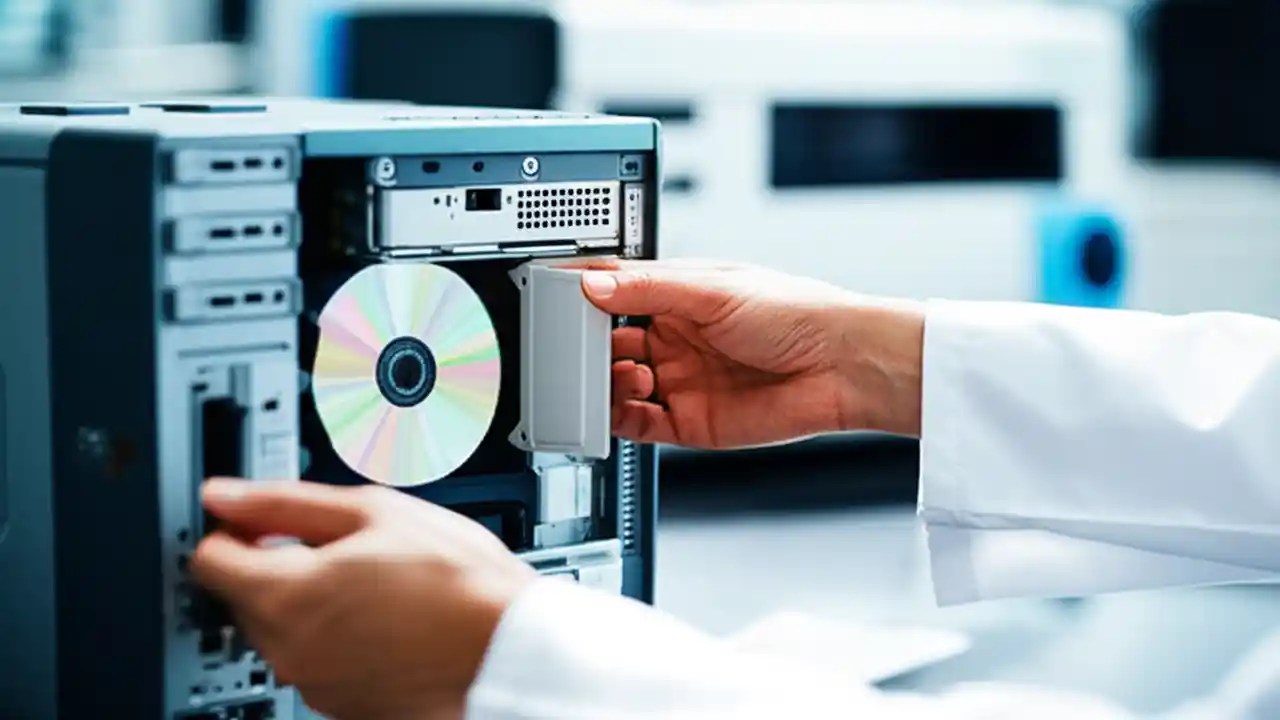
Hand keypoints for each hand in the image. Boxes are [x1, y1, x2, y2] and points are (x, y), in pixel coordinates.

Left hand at [191, 478, 536, 719]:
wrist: (510, 649)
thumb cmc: (458, 582)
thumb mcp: (372, 511)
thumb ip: (283, 502)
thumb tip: (224, 495)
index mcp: (285, 598)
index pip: (208, 560)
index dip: (234, 528)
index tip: (262, 520)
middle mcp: (288, 652)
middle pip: (243, 598)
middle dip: (274, 565)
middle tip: (338, 543)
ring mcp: (316, 686)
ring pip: (282, 631)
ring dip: (309, 603)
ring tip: (374, 579)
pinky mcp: (344, 706)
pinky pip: (319, 661)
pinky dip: (339, 637)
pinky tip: (386, 615)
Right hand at [575, 259, 924, 447]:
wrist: (843, 368)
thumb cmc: (798, 313)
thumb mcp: (714, 289)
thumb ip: (649, 288)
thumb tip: (594, 283)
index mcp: (681, 295)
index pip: (618, 292)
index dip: (586, 295)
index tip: (556, 297)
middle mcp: (678, 337)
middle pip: (611, 341)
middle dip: (589, 345)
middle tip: (575, 347)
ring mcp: (683, 380)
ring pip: (620, 384)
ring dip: (605, 382)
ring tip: (616, 374)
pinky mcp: (691, 421)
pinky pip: (640, 423)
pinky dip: (620, 418)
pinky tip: (618, 407)